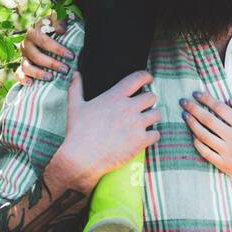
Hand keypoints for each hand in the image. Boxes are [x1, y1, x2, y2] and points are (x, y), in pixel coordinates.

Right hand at [15, 13, 71, 85]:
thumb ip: (60, 21)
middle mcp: (26, 44)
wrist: (51, 35)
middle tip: (65, 69)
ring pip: (26, 66)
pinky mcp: (22, 66)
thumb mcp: (60, 19)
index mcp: (34, 32)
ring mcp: (23, 56)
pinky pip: (18, 73)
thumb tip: (60, 31)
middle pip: (35, 55)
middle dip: (51, 63)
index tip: (70, 56)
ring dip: (38, 73)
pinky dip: (23, 79)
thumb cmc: (57, 27)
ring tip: (51, 78)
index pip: (43, 40)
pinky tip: (31, 84)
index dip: (57, 48)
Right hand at [49, 71, 159, 193]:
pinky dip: (153, 135)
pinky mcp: (140, 141)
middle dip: (149, 101)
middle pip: (151, 97)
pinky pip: (156, 134)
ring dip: (152, 117)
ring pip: (157, 114)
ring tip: (146, 121)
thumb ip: (76, 87)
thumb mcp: (75, 106)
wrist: (82, 157)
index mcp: (115, 96)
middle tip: (144, 107)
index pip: (138, 78)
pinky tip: (147, 137)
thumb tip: (76, 74)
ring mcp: (136, 124)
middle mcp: (128, 108)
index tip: (148, 79)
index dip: (146, 76)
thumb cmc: (78, 132)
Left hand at [180, 92, 231, 196]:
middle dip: (193, 108)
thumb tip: (229, 100)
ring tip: (185, 115)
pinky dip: (197, 143)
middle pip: (208, 119)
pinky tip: (193, 135)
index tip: (196, 94)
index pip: (220, 108)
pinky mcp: (223, 165)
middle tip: (183, 102)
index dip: (206, 99)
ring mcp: (227, 153)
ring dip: (191, 123)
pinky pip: (205, 152)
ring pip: (203, 135)